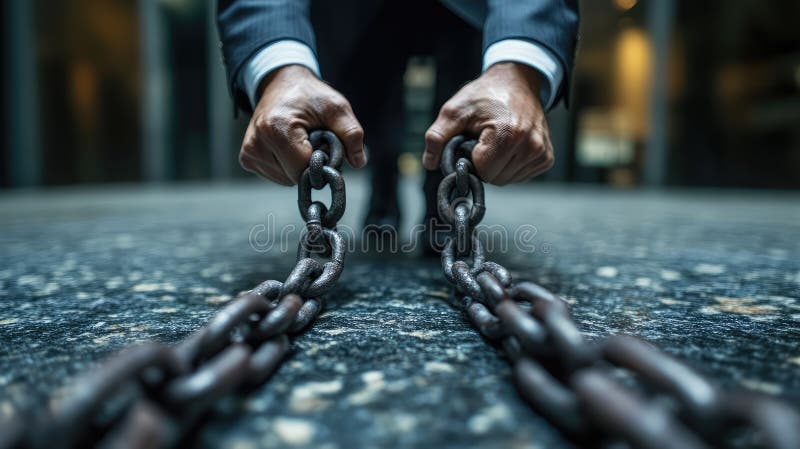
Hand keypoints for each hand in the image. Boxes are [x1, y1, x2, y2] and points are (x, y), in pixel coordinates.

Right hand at [240, 65, 366, 184]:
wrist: (282, 83)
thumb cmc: (310, 95)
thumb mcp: (337, 108)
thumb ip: (351, 134)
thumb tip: (359, 162)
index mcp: (276, 129)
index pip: (303, 169)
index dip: (321, 163)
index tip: (325, 145)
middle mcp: (256, 142)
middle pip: (294, 177)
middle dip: (309, 164)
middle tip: (313, 140)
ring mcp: (249, 152)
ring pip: (286, 180)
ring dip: (298, 165)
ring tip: (300, 140)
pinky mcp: (247, 157)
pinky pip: (276, 176)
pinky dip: (287, 166)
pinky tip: (288, 146)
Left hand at [423, 62, 553, 184]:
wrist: (516, 81)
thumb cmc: (485, 95)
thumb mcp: (454, 110)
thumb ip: (437, 136)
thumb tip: (430, 163)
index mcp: (508, 134)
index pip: (483, 172)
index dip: (472, 160)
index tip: (473, 142)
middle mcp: (530, 145)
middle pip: (496, 179)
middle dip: (485, 165)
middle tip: (484, 141)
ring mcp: (541, 152)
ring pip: (508, 180)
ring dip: (498, 166)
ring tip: (497, 141)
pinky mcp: (546, 157)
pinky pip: (522, 176)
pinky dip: (511, 166)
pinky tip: (510, 147)